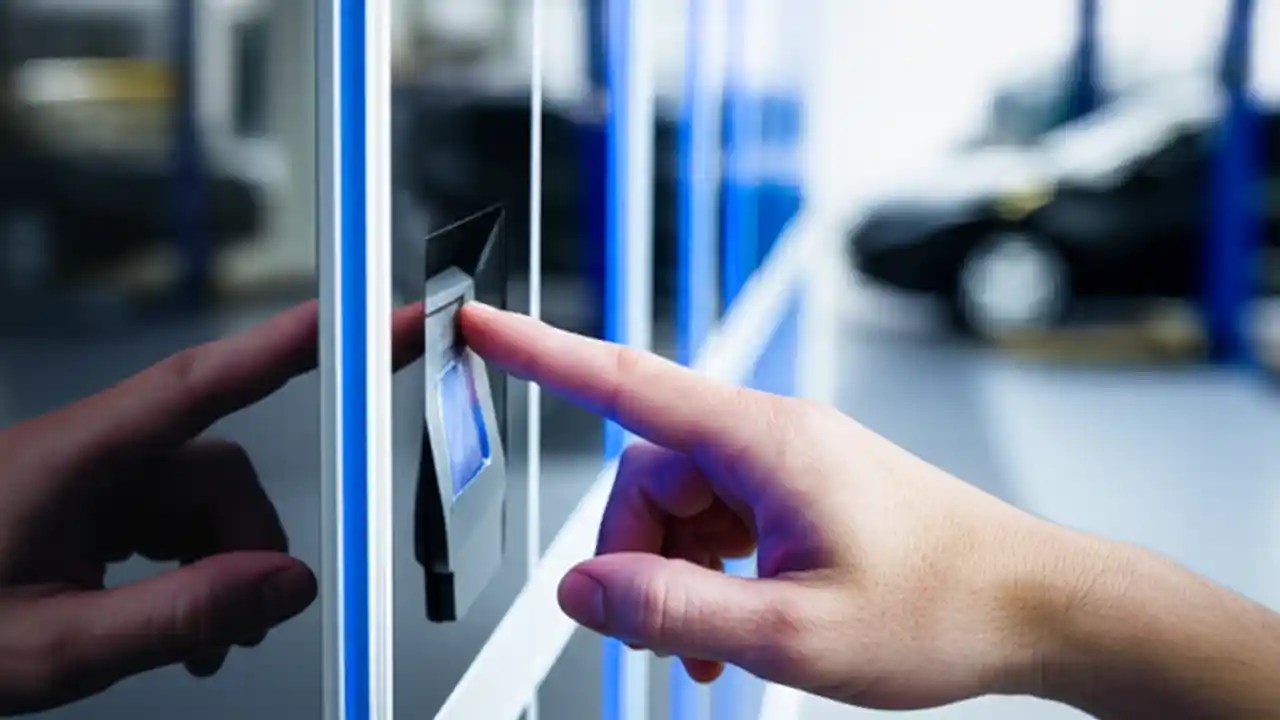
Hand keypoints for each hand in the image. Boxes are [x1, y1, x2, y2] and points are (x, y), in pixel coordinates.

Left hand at [0, 301, 423, 713]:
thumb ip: (180, 613)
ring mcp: (88, 480)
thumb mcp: (56, 645)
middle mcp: (90, 454)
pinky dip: (194, 572)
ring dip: (222, 569)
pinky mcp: (87, 508)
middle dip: (247, 545)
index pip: (208, 383)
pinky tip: (180, 629)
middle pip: (219, 471)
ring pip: (202, 502)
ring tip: (204, 644)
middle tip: (244, 625)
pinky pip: (172, 524)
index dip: (297, 344)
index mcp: (75, 457)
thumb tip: (287, 586)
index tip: (371, 319)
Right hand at [461, 303, 1279, 717]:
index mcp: (762, 442)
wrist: (1033, 604)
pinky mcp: (803, 490)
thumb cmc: (941, 606)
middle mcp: (771, 436)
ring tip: (719, 648)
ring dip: (678, 576)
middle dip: (638, 558)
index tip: (481, 322)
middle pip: (647, 476)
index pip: (624, 381)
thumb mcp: (790, 631)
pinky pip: (723, 520)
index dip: (540, 351)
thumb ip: (673, 609)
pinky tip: (737, 629)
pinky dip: (711, 572)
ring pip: (683, 504)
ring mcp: (789, 462)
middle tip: (669, 637)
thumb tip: (582, 589)